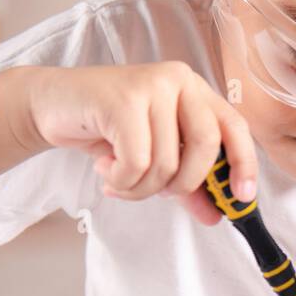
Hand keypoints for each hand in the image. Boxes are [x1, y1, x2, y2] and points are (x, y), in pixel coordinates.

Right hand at [16, 62, 256, 223]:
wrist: (51, 106)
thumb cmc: (106, 129)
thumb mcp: (153, 157)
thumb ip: (186, 184)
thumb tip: (216, 215)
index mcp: (195, 91)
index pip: (234, 127)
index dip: (244, 164)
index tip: (242, 198)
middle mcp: (179, 80)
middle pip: (204, 146)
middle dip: (182, 184)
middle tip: (156, 191)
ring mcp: (151, 84)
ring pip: (166, 161)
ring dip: (140, 187)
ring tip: (118, 178)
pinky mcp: (122, 98)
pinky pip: (137, 160)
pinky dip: (121, 179)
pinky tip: (104, 168)